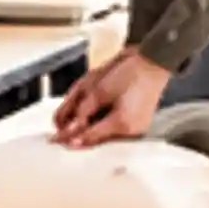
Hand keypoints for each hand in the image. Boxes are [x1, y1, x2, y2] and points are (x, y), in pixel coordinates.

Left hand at [51, 46, 170, 147]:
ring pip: (105, 140)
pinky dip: (101, 131)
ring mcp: (136, 131)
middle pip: (97, 141)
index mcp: (121, 123)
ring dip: (89, 135)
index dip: (71, 138)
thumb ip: (84, 111)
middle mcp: (131, 133)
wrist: (152, 65)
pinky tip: (89, 127)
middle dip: (78, 138)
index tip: (55, 140)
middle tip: (59, 137)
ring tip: (70, 131)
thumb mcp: (100, 90)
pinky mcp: (138, 127)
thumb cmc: (128, 73)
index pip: (90, 136)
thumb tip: (69, 128)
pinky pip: (115, 134)